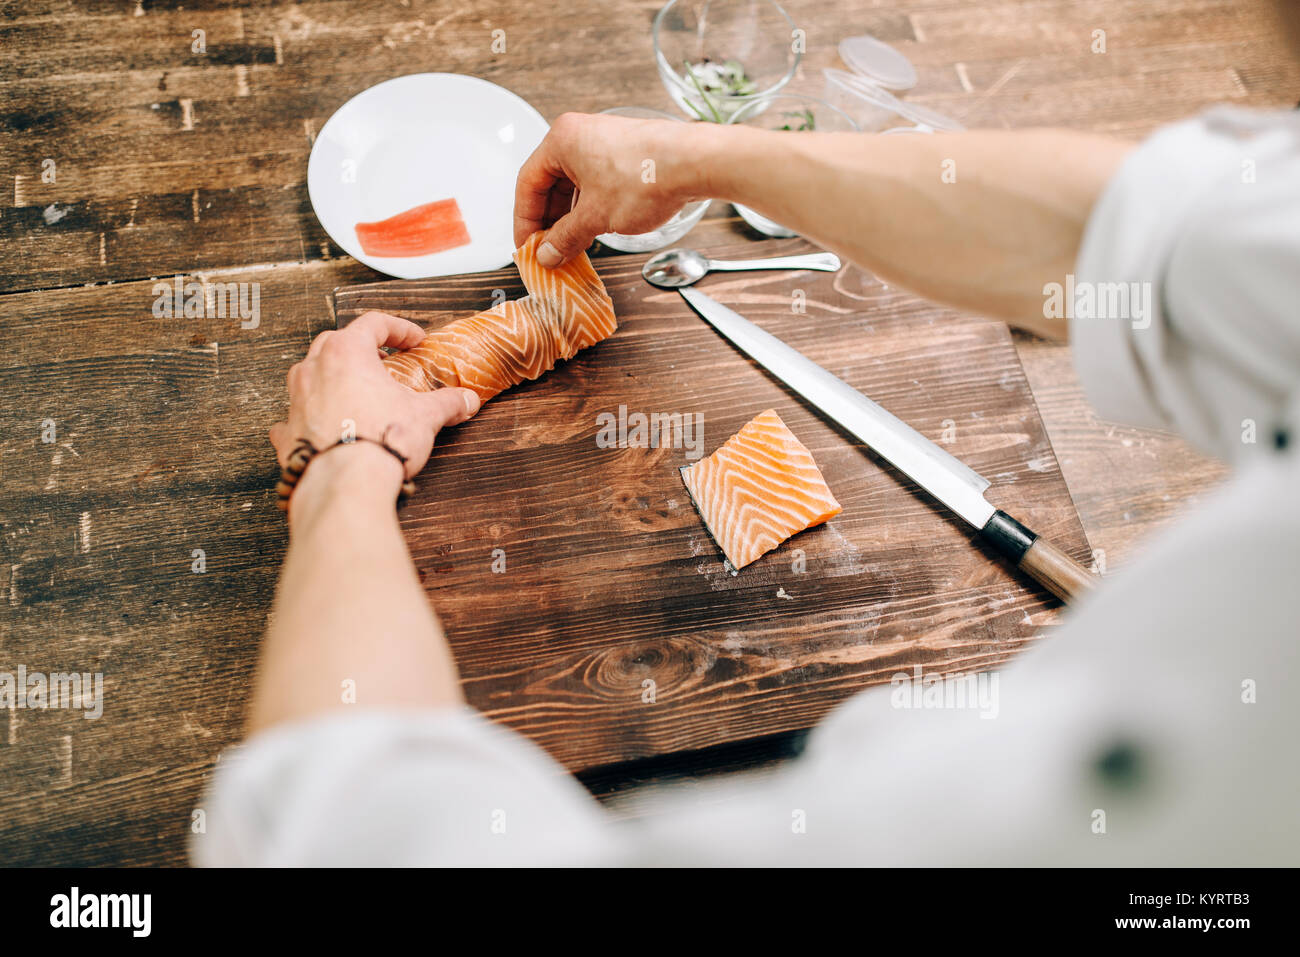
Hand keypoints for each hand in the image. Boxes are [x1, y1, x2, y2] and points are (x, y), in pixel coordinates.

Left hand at [269, 310, 479, 498]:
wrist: (346, 483)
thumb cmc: (382, 440)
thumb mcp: (425, 416)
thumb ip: (447, 403)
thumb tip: (467, 400)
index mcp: (347, 352)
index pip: (374, 323)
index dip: (399, 329)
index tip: (415, 340)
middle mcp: (314, 368)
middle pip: (336, 342)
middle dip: (360, 348)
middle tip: (383, 361)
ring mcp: (296, 399)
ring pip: (309, 373)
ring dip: (331, 376)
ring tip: (353, 391)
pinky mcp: (288, 432)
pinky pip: (294, 415)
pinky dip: (308, 416)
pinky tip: (323, 425)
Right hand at [514, 112, 708, 265]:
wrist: (694, 163)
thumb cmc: (645, 176)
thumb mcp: (595, 216)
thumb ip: (565, 237)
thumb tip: (547, 253)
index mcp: (562, 140)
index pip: (528, 183)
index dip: (524, 220)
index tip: (528, 246)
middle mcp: (580, 135)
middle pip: (550, 183)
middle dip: (549, 220)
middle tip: (549, 250)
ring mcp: (604, 142)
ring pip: (574, 185)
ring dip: (570, 217)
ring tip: (572, 245)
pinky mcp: (625, 153)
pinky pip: (595, 183)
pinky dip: (590, 207)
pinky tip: (594, 229)